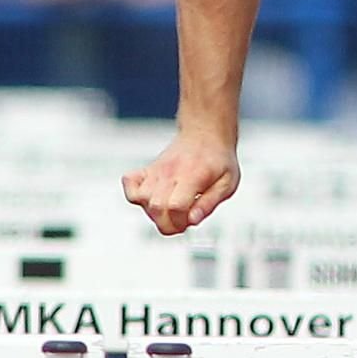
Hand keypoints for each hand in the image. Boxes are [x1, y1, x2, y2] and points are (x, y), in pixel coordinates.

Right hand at [122, 131, 239, 234]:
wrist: (206, 134)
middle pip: (156, 207)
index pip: (175, 207)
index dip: (181, 222)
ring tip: (170, 209)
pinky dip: (133, 193)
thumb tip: (192, 220)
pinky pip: (128, 182)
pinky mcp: (148, 169)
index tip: (190, 221)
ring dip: (153, 212)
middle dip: (168, 223)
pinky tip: (151, 198)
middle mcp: (170, 172)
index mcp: (193, 176)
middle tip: (182, 219)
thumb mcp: (228, 183)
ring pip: (140, 198)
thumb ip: (209, 203)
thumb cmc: (219, 160)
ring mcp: (157, 170)